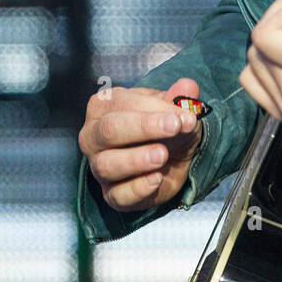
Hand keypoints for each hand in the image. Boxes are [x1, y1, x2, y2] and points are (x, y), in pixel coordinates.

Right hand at [78, 77, 203, 211]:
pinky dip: (138, 188)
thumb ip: (181, 98)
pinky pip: (118, 195)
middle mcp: (94, 136)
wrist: (174, 158)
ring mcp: (99, 166)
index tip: (185, 115)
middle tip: (174, 127)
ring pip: (107, 164)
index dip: (155, 108)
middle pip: (109, 130)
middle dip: (144, 127)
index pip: (122, 103)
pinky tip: (157, 178)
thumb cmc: (165, 127)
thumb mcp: (175, 109)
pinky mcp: (111, 194)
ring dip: (137, 159)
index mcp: (104, 107)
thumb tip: (188, 86)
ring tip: (163, 155)